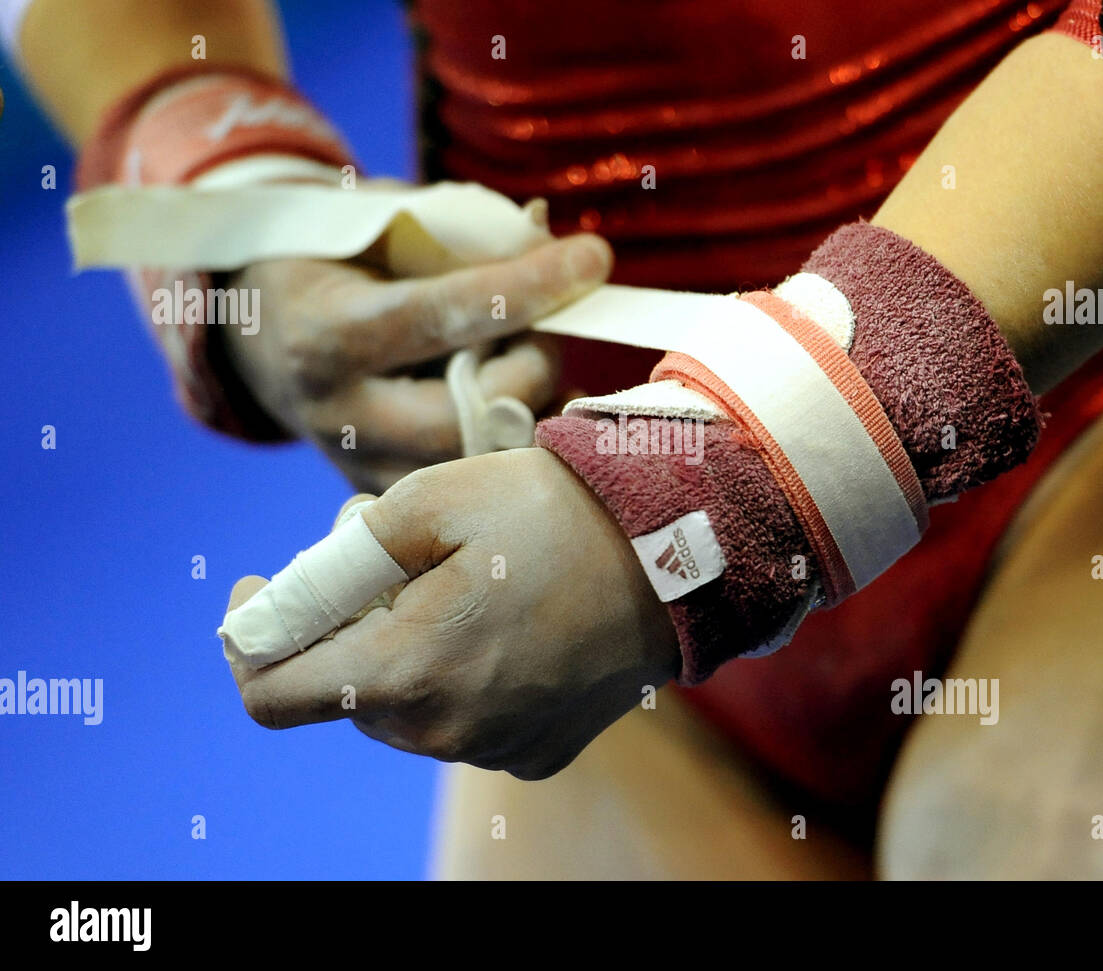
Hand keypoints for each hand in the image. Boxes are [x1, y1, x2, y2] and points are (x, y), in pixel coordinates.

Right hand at [220, 232, 611, 492]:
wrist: (261, 331)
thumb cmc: (333, 262)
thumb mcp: (380, 228)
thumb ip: (463, 235)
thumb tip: (555, 241)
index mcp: (326, 333)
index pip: (442, 315)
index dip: (528, 287)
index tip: (594, 257)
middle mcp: (338, 414)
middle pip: (468, 411)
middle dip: (532, 366)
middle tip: (548, 326)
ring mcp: (359, 466)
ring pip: (479, 458)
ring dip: (529, 407)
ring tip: (527, 360)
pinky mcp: (383, 495)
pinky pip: (471, 479)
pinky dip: (511, 439)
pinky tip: (520, 400)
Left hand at [223, 447, 680, 778]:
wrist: (674, 552)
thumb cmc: (550, 513)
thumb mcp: (430, 498)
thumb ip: (336, 558)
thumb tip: (276, 606)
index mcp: (407, 671)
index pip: (271, 696)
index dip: (248, 641)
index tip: (259, 591)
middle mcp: (444, 732)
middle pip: (343, 695)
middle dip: (343, 627)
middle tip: (387, 560)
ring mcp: (493, 749)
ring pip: (402, 710)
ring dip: (402, 652)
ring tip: (457, 583)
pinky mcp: (533, 752)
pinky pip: (462, 721)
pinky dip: (458, 678)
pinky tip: (501, 623)